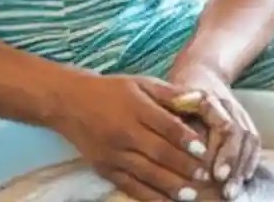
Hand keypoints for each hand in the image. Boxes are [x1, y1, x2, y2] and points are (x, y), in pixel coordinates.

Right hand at [48, 74, 208, 200]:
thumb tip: (201, 100)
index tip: (204, 150)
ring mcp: (112, 153)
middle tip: (205, 176)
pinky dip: (148, 196)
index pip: (166, 126)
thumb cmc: (112, 91)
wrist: (69, 103)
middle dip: (183, 166)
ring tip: (191, 195)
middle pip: (158, 152)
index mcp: (136, 108)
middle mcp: (123, 132)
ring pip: (145, 173)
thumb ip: (170, 93)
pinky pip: (128, 185)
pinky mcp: (103, 169)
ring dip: (169, 185)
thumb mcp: (142, 83)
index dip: (186, 139)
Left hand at [168, 63, 260, 199]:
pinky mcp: (245, 120)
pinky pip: (254, 141)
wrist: (198, 73)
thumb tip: (176, 157)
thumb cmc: (176, 94)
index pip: (224, 126)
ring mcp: (240, 112)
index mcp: (209, 100)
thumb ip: (175, 126)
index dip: (223, 151)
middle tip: (225, 187)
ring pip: (249, 139)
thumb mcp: (169, 104)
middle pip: (239, 135)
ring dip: (242, 166)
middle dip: (233, 163)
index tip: (216, 174)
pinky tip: (244, 177)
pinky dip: (251, 160)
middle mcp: (228, 106)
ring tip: (232, 190)